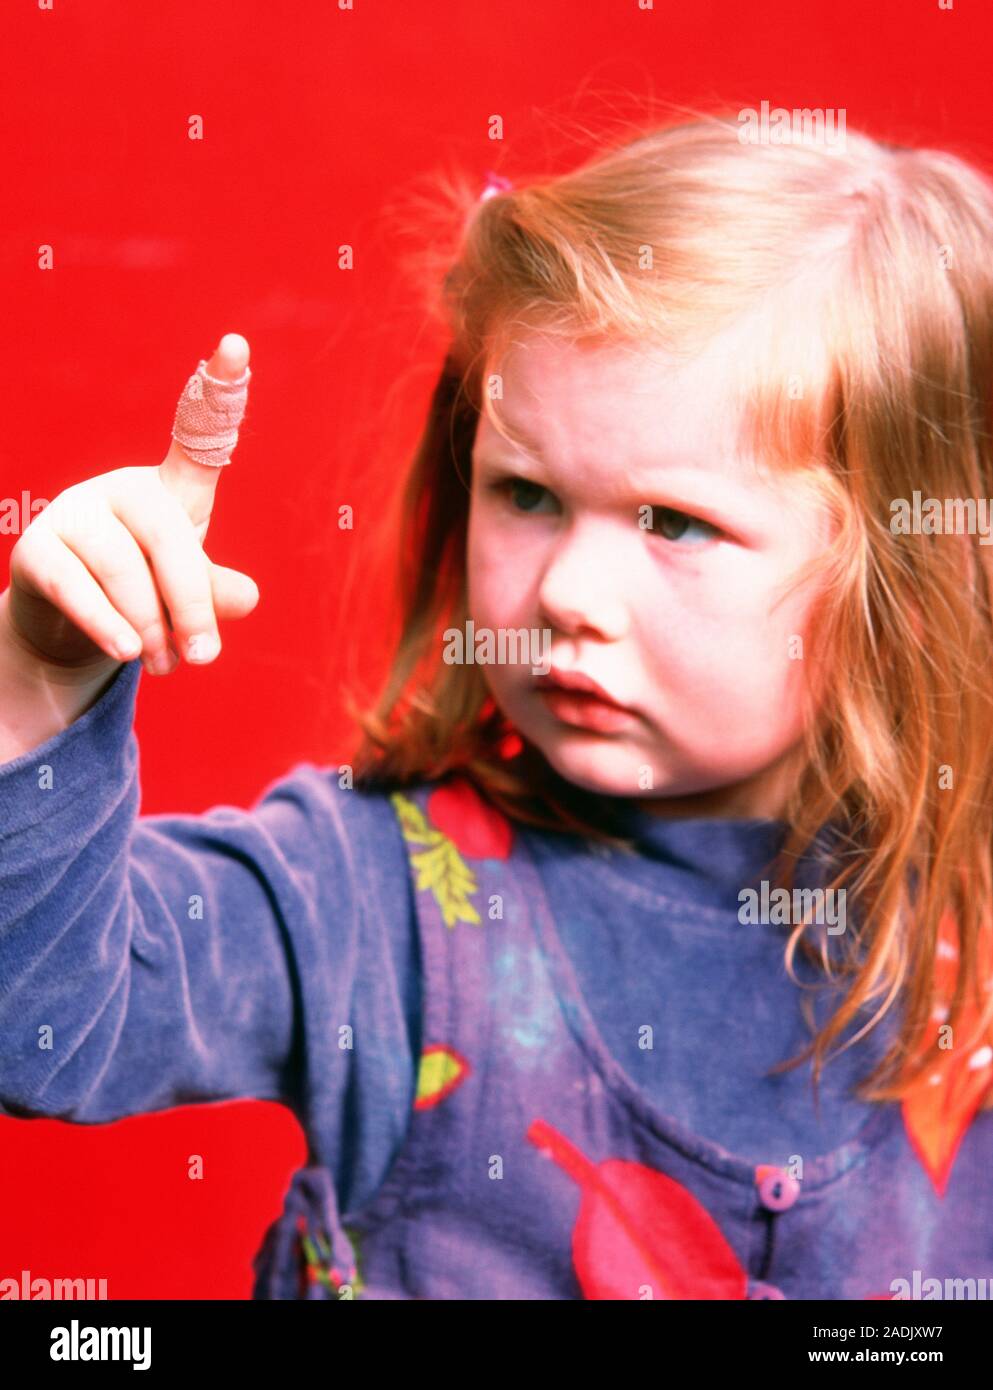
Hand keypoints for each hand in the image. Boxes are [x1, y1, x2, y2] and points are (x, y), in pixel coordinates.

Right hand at [2, 334, 259, 676]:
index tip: (236, 344)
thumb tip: (245, 599)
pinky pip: (77, 588)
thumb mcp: (188, 592)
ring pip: (124, 570)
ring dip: (151, 628)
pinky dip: (107, 624)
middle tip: (204, 656)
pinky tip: (127, 652)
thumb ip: (216, 592)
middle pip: (168, 537)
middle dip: (191, 603)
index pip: (198, 435)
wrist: (73, 625)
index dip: (218, 389)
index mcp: (169, 489)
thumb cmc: (145, 594)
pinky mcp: (37, 552)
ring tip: (164, 665)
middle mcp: (121, 489)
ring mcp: (74, 515)